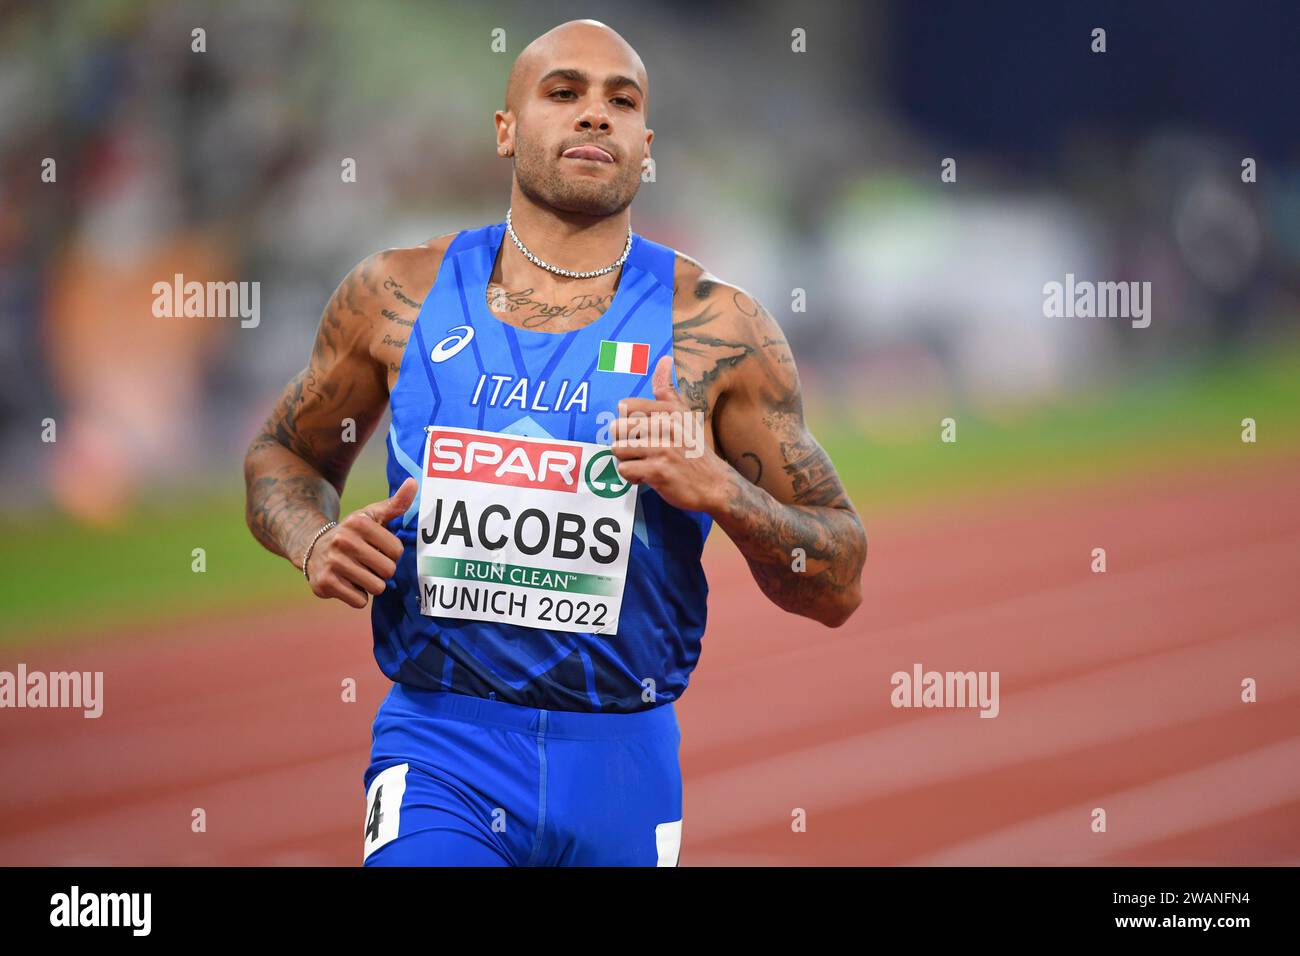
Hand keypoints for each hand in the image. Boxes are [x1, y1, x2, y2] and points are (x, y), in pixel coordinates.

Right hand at [306, 477, 414, 607]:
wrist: (313, 548)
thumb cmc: (353, 534)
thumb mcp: (372, 516)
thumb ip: (396, 503)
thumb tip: (414, 482)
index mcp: (359, 523)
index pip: (397, 551)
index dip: (391, 554)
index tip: (378, 549)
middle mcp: (343, 541)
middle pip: (388, 570)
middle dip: (382, 571)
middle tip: (368, 563)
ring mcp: (333, 562)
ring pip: (376, 587)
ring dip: (371, 585)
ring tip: (358, 573)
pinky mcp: (325, 583)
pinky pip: (360, 600)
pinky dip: (357, 596)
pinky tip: (346, 583)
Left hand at [611, 356, 727, 512]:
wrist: (715, 484)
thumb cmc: (695, 450)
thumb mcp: (684, 416)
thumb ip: (668, 390)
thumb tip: (665, 359)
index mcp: (669, 411)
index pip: (625, 406)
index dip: (628, 423)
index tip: (643, 433)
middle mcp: (666, 427)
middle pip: (616, 428)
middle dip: (624, 443)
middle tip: (642, 451)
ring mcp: (662, 449)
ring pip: (618, 450)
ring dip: (628, 461)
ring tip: (645, 463)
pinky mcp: (659, 472)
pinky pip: (625, 470)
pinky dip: (633, 477)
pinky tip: (648, 476)